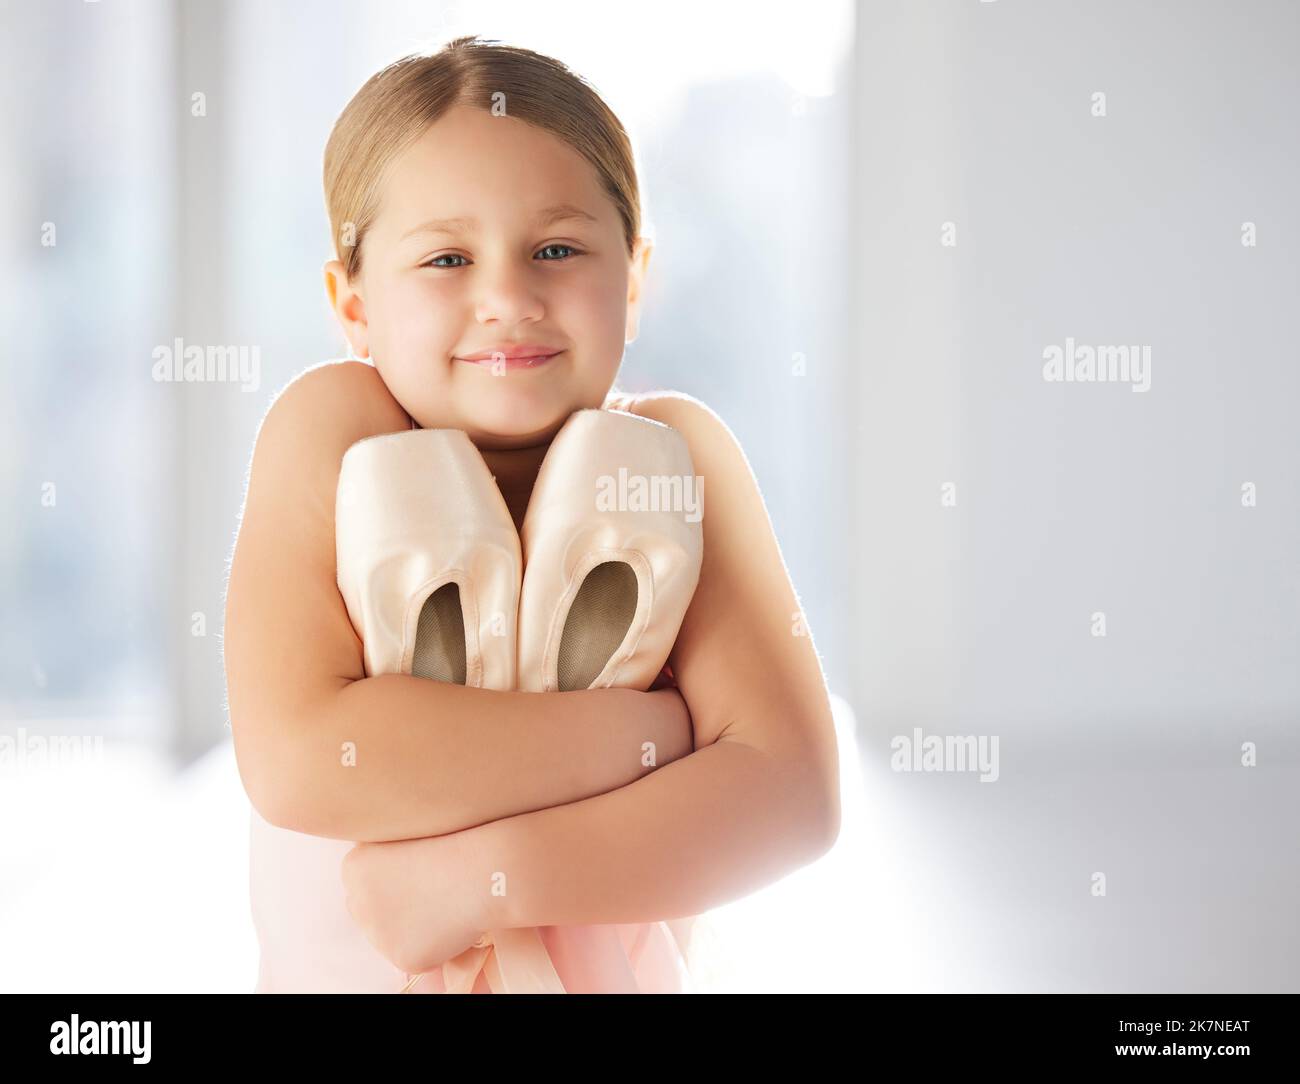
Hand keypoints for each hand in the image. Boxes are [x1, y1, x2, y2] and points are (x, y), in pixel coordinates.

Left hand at [341, 833, 487, 976]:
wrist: (485, 870)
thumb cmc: (454, 842)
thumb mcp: (406, 834)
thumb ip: (384, 859)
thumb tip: (384, 876)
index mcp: (353, 867)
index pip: (363, 883)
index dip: (394, 880)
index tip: (419, 871)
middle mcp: (358, 902)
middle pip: (370, 913)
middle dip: (395, 907)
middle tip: (430, 892)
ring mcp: (378, 934)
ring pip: (392, 937)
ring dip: (413, 928)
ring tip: (444, 905)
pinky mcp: (403, 958)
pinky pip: (416, 956)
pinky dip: (434, 946)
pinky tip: (451, 924)